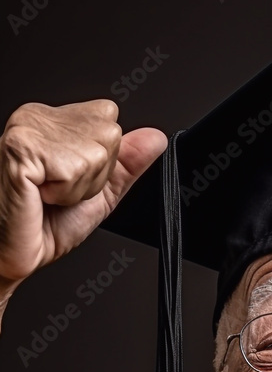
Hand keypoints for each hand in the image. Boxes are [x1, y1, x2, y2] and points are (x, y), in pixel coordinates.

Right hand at [0, 99, 166, 293]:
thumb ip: (127, 165)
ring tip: (48, 197)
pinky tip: (39, 197)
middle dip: (94, 177)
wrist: (8, 254)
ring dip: (78, 188)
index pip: (110, 120)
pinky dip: (64, 193)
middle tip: (59, 194)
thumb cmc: (41, 226)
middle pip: (109, 133)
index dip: (103, 164)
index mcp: (53, 121)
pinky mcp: (21, 147)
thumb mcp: (98, 194)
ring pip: (95, 152)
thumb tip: (156, 138)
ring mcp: (28, 127)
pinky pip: (74, 168)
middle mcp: (38, 116)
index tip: (70, 183)